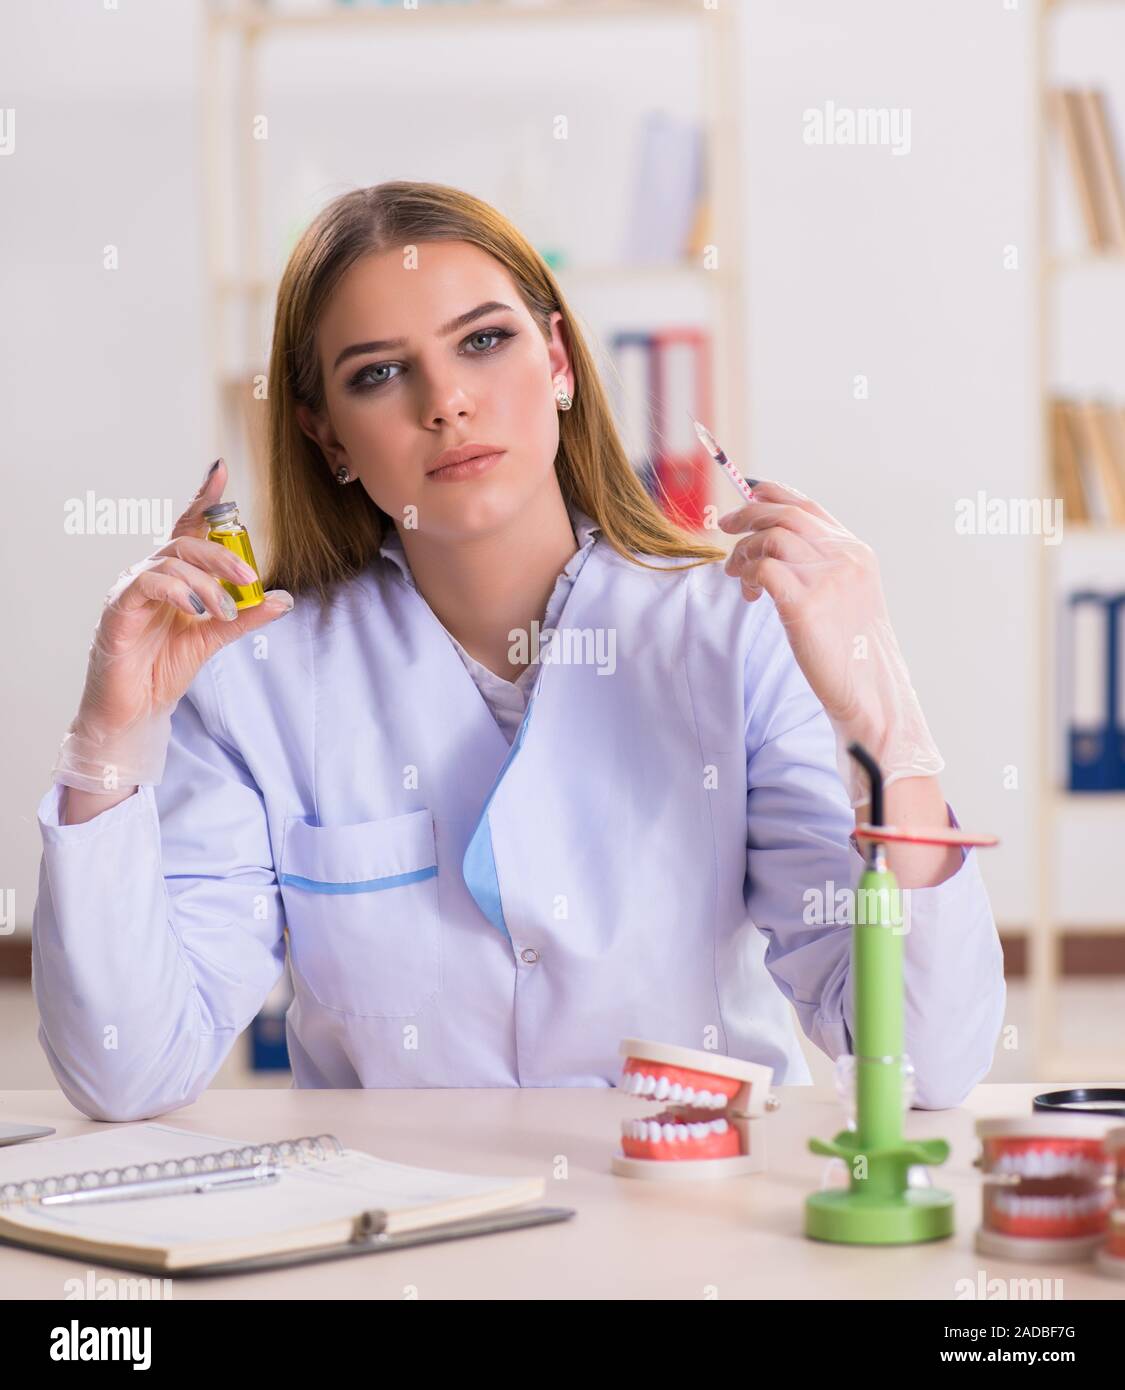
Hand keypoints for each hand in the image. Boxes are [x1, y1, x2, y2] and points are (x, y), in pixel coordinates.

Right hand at [54, 459, 293, 792]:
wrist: (137, 708)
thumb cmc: (166, 667)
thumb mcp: (216, 637)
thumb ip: (247, 615)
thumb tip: (283, 598)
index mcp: (174, 575)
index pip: (189, 528)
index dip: (204, 499)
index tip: (220, 470)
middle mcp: (151, 573)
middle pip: (185, 543)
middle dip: (221, 555)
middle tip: (248, 579)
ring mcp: (131, 588)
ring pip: (169, 562)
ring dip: (205, 582)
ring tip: (224, 611)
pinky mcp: (118, 608)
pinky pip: (145, 584)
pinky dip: (175, 592)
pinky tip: (196, 611)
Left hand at [718, 479, 942, 805]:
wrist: (871, 693)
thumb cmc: (853, 652)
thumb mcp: (846, 598)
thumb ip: (821, 567)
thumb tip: (778, 546)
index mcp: (855, 552)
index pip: (808, 507)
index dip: (774, 494)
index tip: (748, 495)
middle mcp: (844, 557)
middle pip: (784, 515)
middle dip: (747, 515)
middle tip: (724, 529)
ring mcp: (827, 578)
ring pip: (769, 539)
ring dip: (743, 552)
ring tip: (737, 575)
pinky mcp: (805, 605)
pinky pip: (762, 569)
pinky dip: (747, 576)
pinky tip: (750, 596)